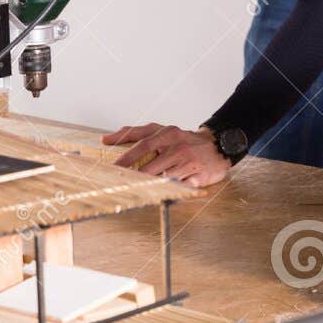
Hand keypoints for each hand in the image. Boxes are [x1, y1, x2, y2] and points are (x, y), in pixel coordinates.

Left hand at [104, 122, 231, 186]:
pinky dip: (171, 190)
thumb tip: (105, 140)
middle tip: (123, 185)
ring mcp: (190, 164)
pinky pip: (180, 188)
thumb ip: (133, 133)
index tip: (114, 168)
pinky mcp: (200, 178)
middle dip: (137, 178)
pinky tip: (165, 192)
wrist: (218, 146)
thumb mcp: (160, 130)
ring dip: (153, 186)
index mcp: (169, 134)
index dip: (128, 157)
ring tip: (142, 190)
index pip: (144, 145)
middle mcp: (180, 148)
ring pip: (165, 179)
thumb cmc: (183, 139)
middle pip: (152, 167)